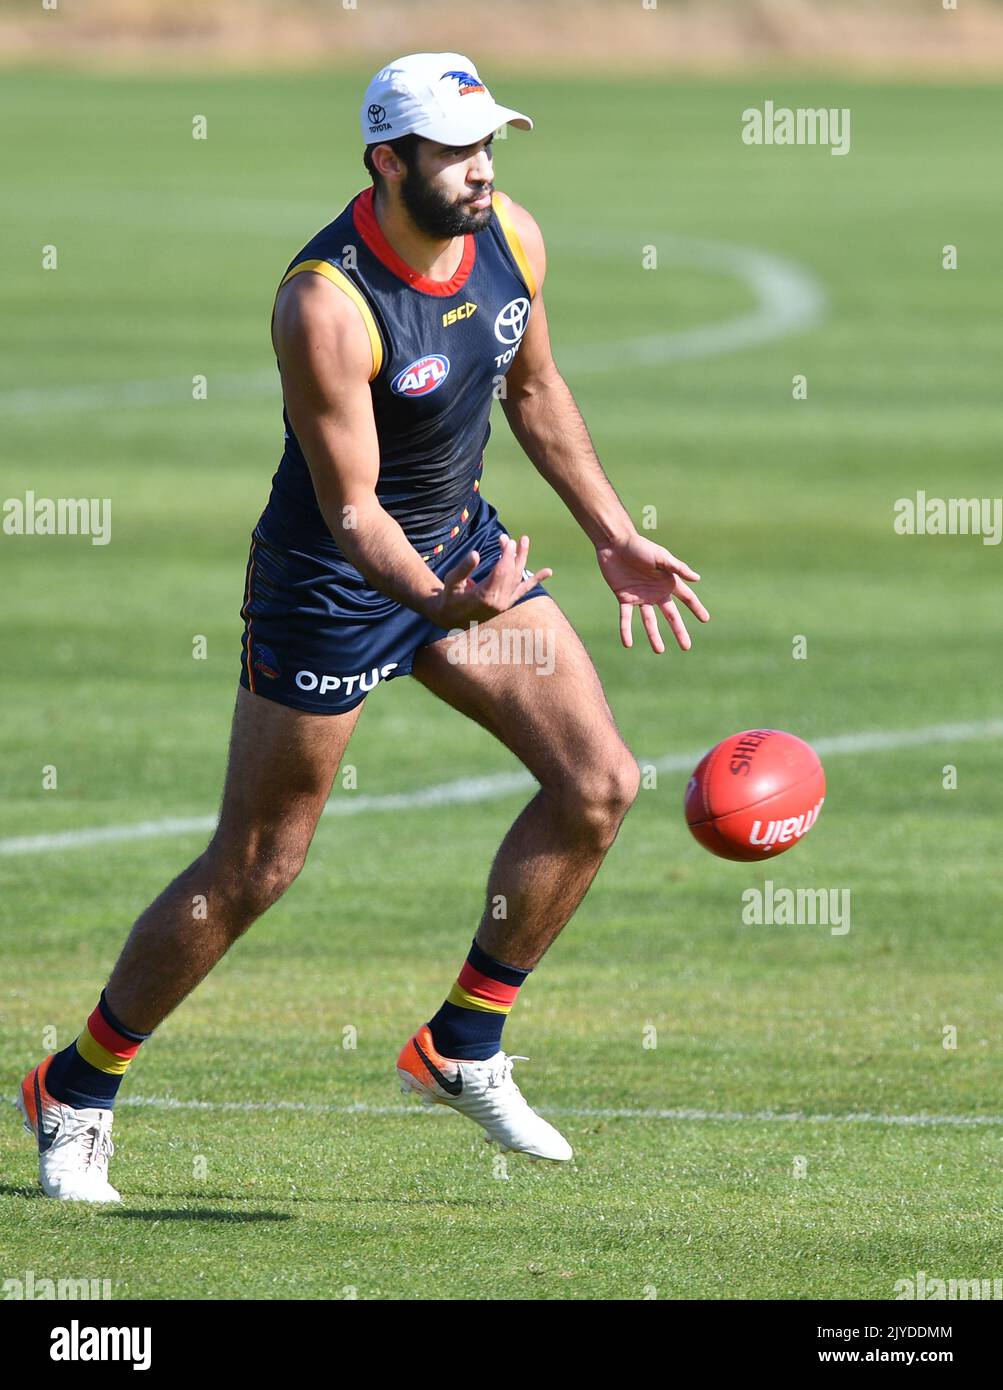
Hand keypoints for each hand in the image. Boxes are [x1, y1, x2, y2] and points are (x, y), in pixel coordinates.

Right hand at [425, 533, 552, 629]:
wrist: (450, 618)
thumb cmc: (449, 597)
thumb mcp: (452, 581)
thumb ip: (464, 568)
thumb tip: (475, 553)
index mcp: (486, 596)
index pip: (502, 571)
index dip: (506, 555)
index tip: (507, 540)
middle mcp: (499, 601)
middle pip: (511, 572)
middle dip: (512, 553)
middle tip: (510, 538)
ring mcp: (505, 604)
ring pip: (518, 578)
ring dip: (522, 559)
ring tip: (524, 541)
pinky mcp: (506, 604)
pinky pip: (523, 590)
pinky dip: (535, 580)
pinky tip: (548, 571)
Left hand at [596, 531, 708, 651]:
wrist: (615, 544)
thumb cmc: (640, 547)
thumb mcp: (661, 556)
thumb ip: (678, 568)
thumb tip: (697, 580)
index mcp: (668, 581)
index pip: (686, 598)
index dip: (696, 608)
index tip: (706, 620)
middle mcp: (656, 592)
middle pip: (670, 615)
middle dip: (679, 631)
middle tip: (686, 647)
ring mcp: (640, 597)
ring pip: (649, 621)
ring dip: (654, 636)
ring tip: (659, 651)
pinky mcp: (624, 598)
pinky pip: (625, 618)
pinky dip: (626, 630)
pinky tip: (628, 644)